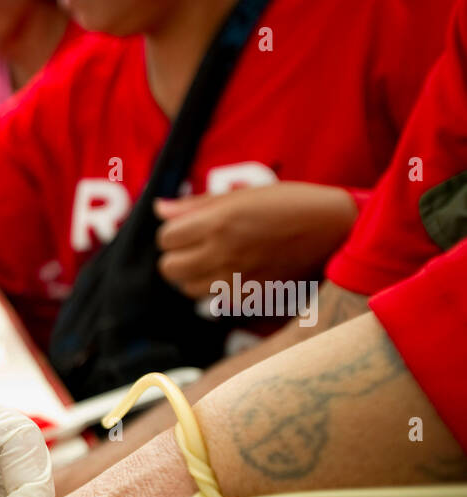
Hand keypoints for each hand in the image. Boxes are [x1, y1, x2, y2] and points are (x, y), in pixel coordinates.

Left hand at [155, 182, 357, 299]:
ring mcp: (236, 278)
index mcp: (219, 222)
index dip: (174, 233)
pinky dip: (217, 290)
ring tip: (216, 259)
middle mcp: (223, 252)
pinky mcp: (250, 297)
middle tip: (197, 246)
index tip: (189, 229)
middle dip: (177, 256)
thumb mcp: (244, 194)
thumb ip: (196, 205)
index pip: (166, 238)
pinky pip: (214, 301)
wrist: (337, 229)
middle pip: (169, 268)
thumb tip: (159, 209)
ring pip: (187, 289)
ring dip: (194, 276)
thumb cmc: (291, 203)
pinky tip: (236, 272)